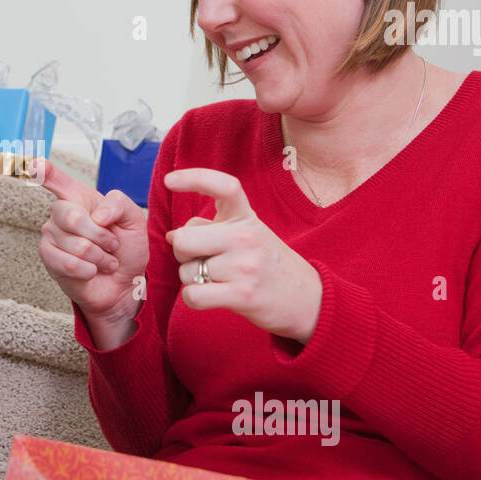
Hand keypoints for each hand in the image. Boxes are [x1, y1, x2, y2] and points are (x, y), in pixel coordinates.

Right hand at [29, 157, 148, 326]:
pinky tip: (92, 270)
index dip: (45, 171)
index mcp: (80, 198)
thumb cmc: (125, 249)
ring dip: (99, 257)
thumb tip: (96, 215)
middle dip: (100, 236)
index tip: (34, 164)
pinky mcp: (48, 258)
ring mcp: (51, 235)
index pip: (57, 180)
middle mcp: (61, 213)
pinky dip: (89, 270)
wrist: (123, 283)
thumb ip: (119, 205)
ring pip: (76, 244)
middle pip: (72, 216)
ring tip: (103, 260)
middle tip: (111, 244)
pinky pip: (69, 263)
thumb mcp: (134, 221)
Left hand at [163, 169, 321, 343]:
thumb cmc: (269, 267)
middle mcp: (247, 237)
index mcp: (248, 218)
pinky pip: (193, 295)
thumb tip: (173, 235)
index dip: (194, 178)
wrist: (310, 301)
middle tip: (199, 260)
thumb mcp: (249, 236)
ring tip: (218, 281)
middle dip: (182, 253)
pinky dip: (194, 299)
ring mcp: (245, 266)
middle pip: (183, 239)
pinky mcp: (243, 295)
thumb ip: (213, 227)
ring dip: (192, 279)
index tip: (170, 181)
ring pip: (186, 271)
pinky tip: (211, 297)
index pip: (224, 186)